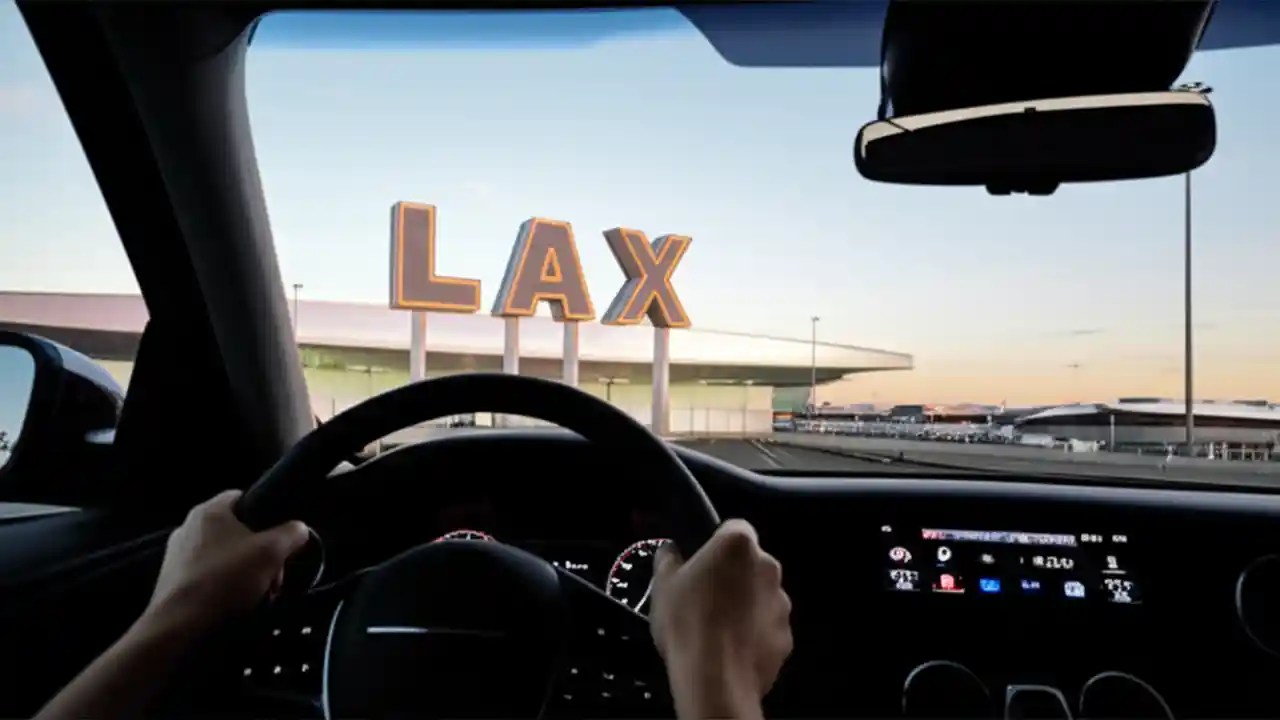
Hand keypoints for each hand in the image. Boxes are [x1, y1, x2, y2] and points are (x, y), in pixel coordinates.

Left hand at [145, 490, 309, 633]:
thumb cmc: (226, 579)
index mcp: (208, 510)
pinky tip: (235, 605)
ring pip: (225, 557)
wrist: (179, 627)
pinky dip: (225, 588)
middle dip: (261, 553)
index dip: (267, 514)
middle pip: (237, 532)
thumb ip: (292, 534)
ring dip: (246, 573)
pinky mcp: (172, 583)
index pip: (244, 497)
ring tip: (258, 595)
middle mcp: (188, 527)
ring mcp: (176, 556)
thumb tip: (299, 529)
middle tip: (274, 574)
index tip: (281, 538)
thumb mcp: (271, 552)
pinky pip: (208, 577)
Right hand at [650, 520, 792, 718]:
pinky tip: (732, 649)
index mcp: (738, 545)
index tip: (703, 562)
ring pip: (762, 596)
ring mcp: (782, 603)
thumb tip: (670, 551)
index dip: (718, 543)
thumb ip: (668, 560)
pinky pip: (768, 627)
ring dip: (746, 605)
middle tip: (706, 596)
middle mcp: (768, 567)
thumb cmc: (686, 621)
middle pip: (751, 563)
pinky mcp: (787, 636)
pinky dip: (755, 634)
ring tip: (718, 629)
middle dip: (734, 576)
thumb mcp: (663, 585)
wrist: (715, 678)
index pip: (734, 528)